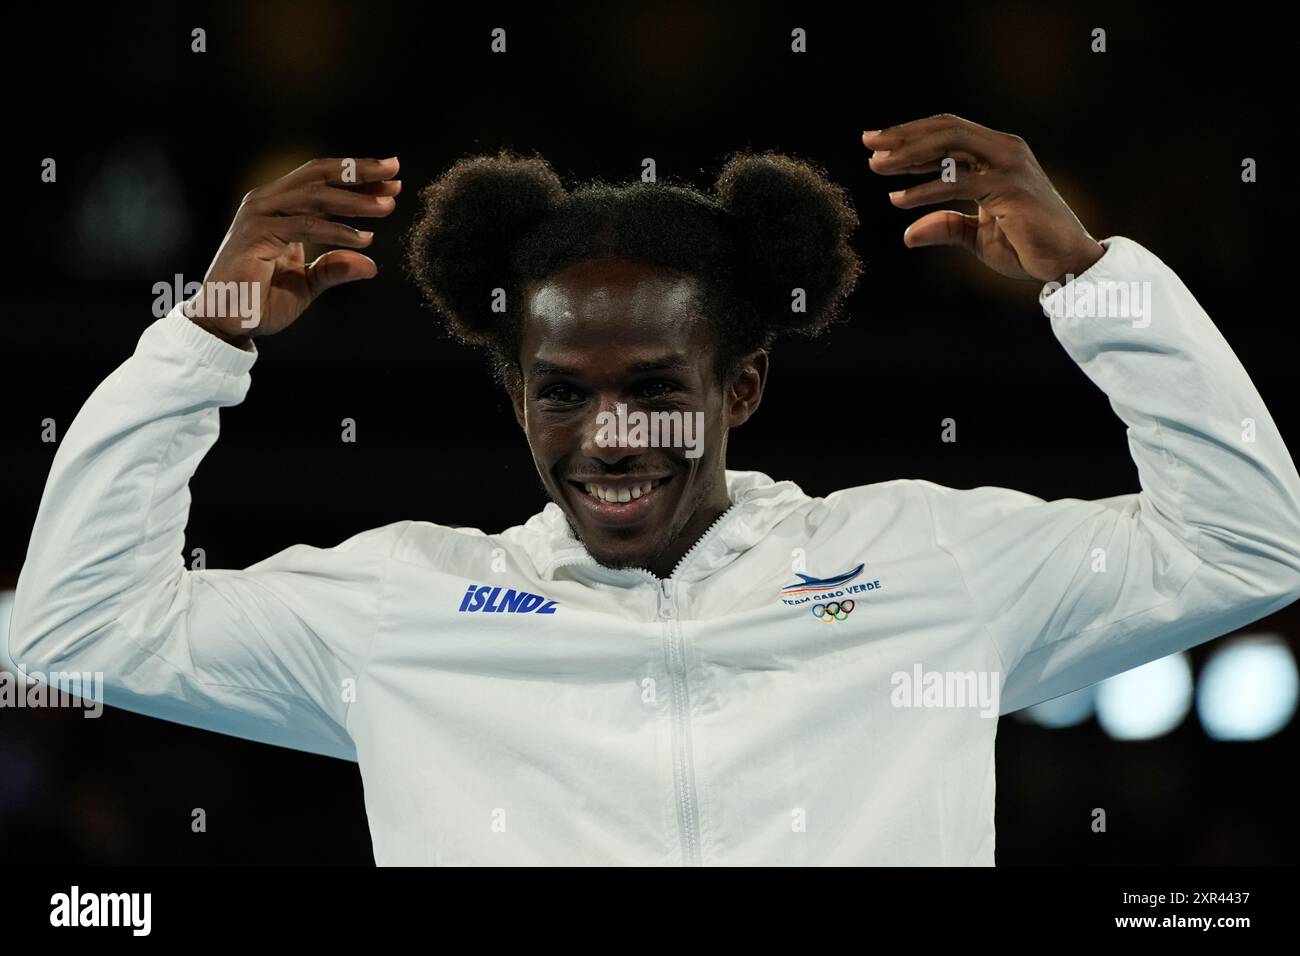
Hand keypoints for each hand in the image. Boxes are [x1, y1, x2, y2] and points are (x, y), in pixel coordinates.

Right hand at [185, 156, 400, 345]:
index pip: (321, 180)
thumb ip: (335, 268)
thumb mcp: (308, 283)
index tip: (391, 177)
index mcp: (278, 205)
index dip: (356, 175)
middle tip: (395, 172)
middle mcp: (266, 202)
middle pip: (319, 175)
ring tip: (388, 206)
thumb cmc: (261, 300)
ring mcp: (259, 215)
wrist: (226, 321)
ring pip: (315, 196)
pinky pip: (306, 226)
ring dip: (355, 200)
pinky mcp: (256, 234)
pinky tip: (365, 239)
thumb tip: (371, 264)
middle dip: (359, 171)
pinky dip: (337, 231)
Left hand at [863, 115, 1103, 282]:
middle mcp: (1003, 150)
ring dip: (909, 154)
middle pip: (946, 129)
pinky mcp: (1009, 187)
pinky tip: (899, 199)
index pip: (948, 132)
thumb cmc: (1026, 246)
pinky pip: (958, 182)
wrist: (1064, 262)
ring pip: (950, 145)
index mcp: (996, 153)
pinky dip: (925, 189)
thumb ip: (945, 227)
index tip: (877, 144)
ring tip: (876, 167)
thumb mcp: (976, 236)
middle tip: (868, 142)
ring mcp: (1008, 165)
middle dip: (904, 134)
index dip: (911, 136)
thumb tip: (908, 234)